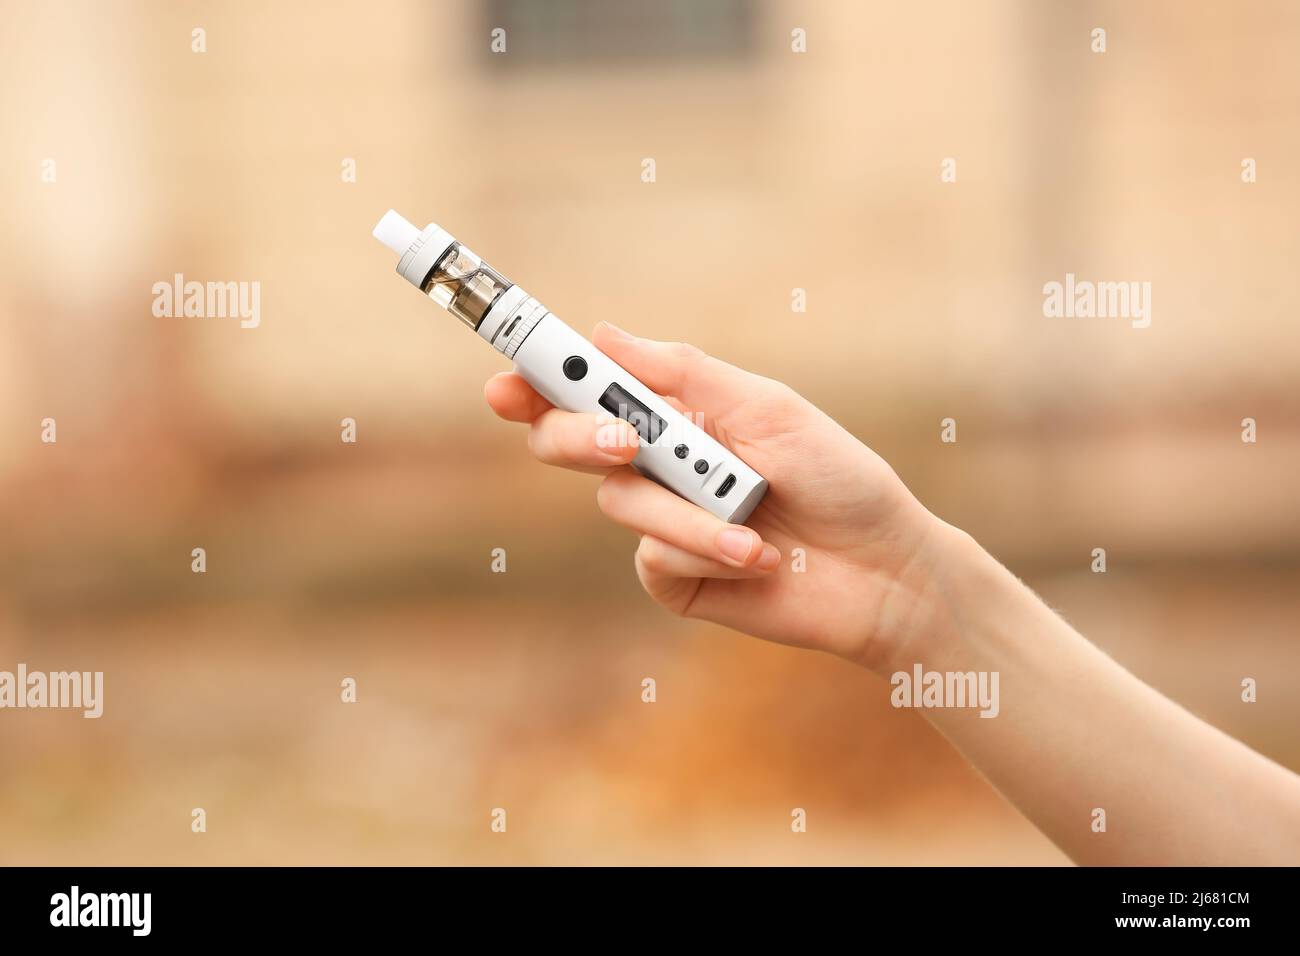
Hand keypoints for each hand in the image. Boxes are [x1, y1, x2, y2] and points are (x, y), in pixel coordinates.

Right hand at [484, 321, 957, 670]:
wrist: (885, 568)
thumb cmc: (837, 477)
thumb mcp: (768, 409)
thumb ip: (685, 374)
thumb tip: (601, 333)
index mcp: (675, 412)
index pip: (585, 390)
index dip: (536, 383)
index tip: (503, 382)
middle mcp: (657, 463)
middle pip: (567, 442)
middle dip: (579, 437)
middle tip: (624, 443)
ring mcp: (661, 522)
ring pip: (619, 501)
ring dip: (689, 512)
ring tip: (754, 526)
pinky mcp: (673, 578)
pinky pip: (652, 558)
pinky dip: (706, 553)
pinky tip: (760, 560)